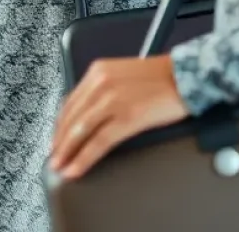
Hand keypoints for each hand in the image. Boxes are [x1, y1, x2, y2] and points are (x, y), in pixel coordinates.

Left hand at [50, 56, 188, 179]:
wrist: (184, 76)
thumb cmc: (158, 78)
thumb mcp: (122, 75)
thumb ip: (102, 90)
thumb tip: (88, 115)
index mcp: (98, 71)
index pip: (70, 101)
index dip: (59, 124)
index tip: (55, 139)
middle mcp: (101, 82)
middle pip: (71, 117)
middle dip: (59, 141)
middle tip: (53, 158)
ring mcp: (112, 100)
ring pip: (80, 130)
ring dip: (67, 152)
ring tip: (61, 167)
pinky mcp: (127, 117)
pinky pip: (99, 142)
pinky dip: (84, 158)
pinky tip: (77, 168)